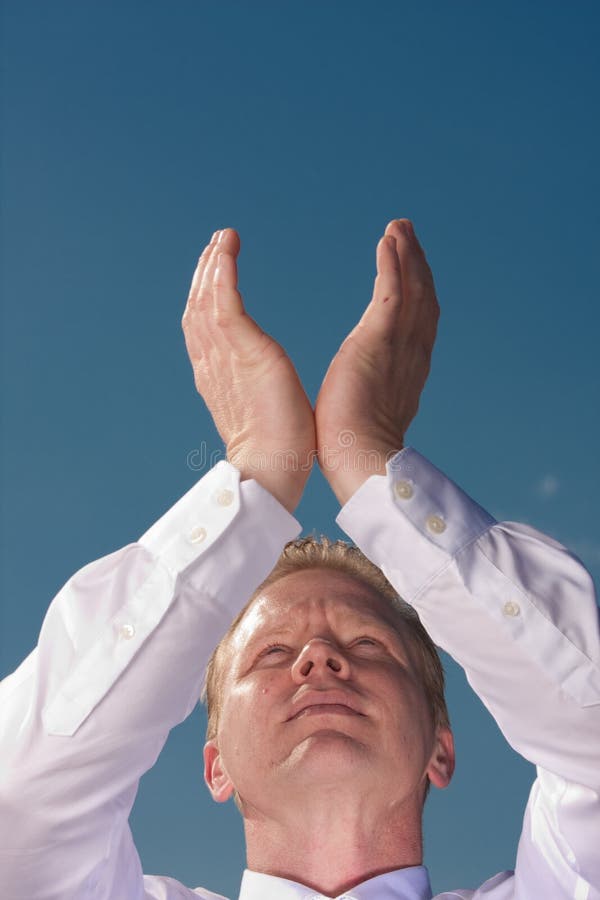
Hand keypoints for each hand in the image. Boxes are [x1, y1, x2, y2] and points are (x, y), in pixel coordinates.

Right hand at [182, 229, 315, 512]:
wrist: (272, 469)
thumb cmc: (276, 450)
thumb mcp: (260, 409)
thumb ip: (255, 389)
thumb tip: (265, 381)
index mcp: (215, 376)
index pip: (203, 326)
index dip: (206, 295)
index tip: (216, 269)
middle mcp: (211, 363)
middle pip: (198, 307)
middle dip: (206, 273)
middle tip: (217, 244)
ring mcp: (223, 356)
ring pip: (207, 299)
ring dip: (213, 265)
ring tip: (223, 238)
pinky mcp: (244, 351)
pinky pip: (224, 303)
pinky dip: (223, 274)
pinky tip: (228, 251)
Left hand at [315, 219, 439, 504]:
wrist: (357, 460)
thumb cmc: (352, 446)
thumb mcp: (365, 410)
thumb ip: (368, 393)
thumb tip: (357, 395)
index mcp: (406, 371)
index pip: (417, 320)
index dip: (416, 289)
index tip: (407, 263)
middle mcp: (410, 354)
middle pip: (421, 298)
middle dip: (416, 263)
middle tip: (405, 231)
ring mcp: (397, 347)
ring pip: (411, 291)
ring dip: (406, 255)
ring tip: (398, 227)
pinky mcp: (377, 343)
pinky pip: (391, 295)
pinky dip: (392, 266)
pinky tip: (388, 242)